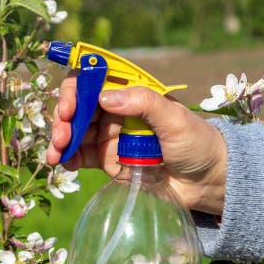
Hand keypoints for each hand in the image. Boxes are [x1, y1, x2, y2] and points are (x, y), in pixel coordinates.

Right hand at [45, 77, 227, 214]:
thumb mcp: (175, 119)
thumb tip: (105, 97)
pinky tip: (61, 164)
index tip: (70, 108)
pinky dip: (67, 158)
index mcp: (130, 93)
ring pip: (74, 132)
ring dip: (60, 141)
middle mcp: (115, 111)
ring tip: (55, 154)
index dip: (76, 90)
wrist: (208, 182)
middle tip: (61, 137)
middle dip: (64, 120)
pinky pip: (80, 156)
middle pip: (77, 107)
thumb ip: (143, 103)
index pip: (93, 81)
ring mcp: (108, 135)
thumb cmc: (197, 142)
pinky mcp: (107, 159)